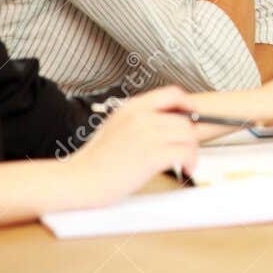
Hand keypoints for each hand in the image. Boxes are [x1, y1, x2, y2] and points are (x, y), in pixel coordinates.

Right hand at [66, 87, 199, 204]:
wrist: (80, 179)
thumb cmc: (96, 159)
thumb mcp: (116, 126)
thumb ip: (139, 119)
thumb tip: (165, 121)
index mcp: (132, 108)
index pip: (172, 93)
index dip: (187, 105)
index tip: (191, 118)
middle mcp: (140, 117)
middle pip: (185, 119)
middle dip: (191, 137)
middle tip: (187, 150)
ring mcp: (146, 135)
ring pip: (189, 136)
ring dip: (193, 152)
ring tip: (187, 162)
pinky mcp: (151, 155)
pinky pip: (185, 153)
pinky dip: (190, 163)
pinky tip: (184, 169)